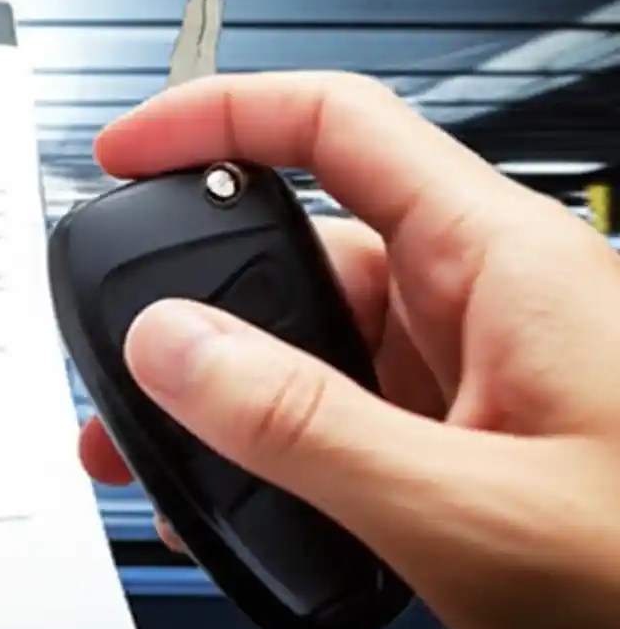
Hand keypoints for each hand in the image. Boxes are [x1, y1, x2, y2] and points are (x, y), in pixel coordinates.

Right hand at [77, 72, 619, 628]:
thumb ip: (300, 422)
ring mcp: (473, 368)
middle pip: (306, 246)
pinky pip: (343, 406)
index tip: (127, 153)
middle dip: (198, 299)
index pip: (337, 127)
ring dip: (230, 388)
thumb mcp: (462, 509)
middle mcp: (484, 300)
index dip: (218, 119)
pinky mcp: (463, 431)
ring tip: (166, 453)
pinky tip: (240, 491)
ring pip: (316, 338)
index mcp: (500, 264)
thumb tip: (173, 344)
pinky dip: (276, 440)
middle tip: (127, 367)